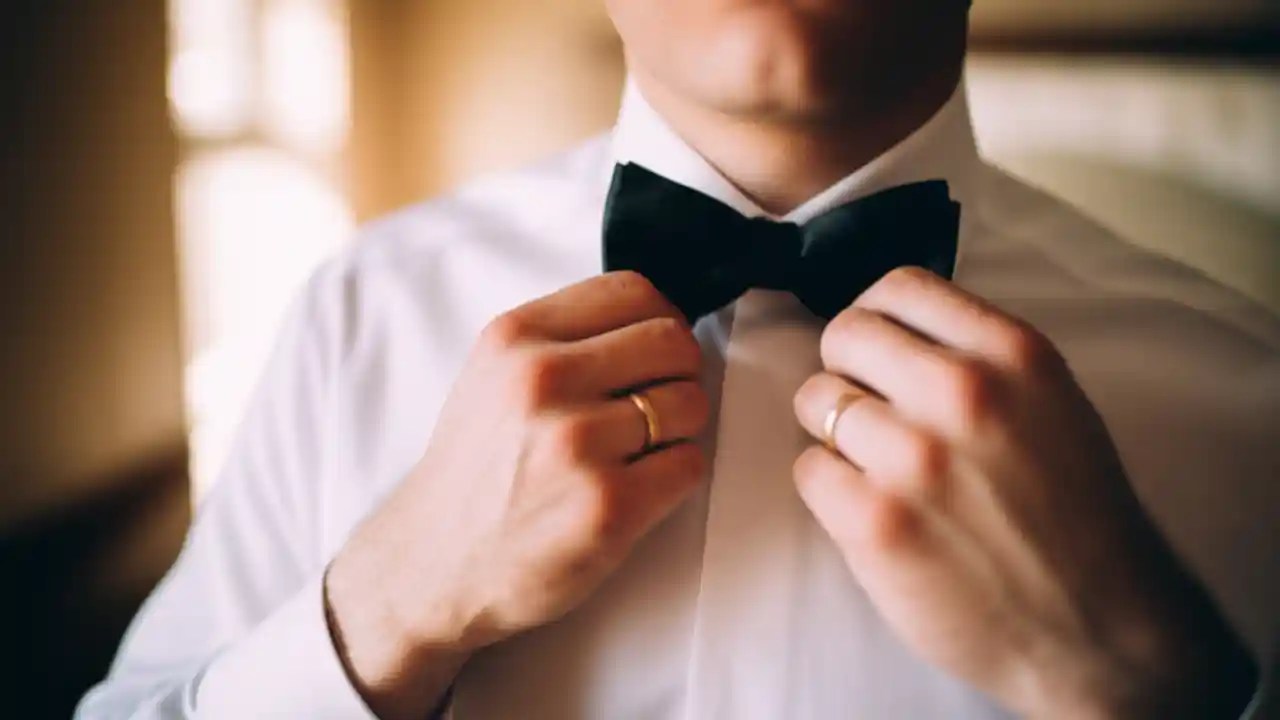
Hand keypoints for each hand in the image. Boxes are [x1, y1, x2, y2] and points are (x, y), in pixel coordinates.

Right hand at [325, 272, 709, 719]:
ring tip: (634, 454)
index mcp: (515, 338)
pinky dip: (674, 477)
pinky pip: (689, 464)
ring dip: (677, 431)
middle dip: (677, 375)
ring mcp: (576, 444)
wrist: (431, 567)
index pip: (634, 290)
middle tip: (652, 408)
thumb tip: (657, 317)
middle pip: (673, 342)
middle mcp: (542, 381)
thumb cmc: (476, 473)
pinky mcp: (608, 506)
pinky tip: (634, 490)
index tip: (653, 353)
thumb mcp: (493, 376)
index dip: (660, 321)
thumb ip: (563, 338)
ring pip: (689, 403)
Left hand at [793, 267, 1255, 718]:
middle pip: (844, 334)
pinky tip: (872, 510)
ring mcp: (911, 457)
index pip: (899, 286)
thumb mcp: (1052, 402)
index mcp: (1011, 353)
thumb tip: (893, 332)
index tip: (880, 350)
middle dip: (848, 370)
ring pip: (815, 400)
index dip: (878, 318)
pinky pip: (808, 469)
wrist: (1100, 628)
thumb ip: (978, 356)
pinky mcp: (873, 520)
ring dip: (836, 434)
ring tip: (879, 468)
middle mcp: (960, 392)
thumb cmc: (1074, 516)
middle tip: (872, 412)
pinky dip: (830, 488)